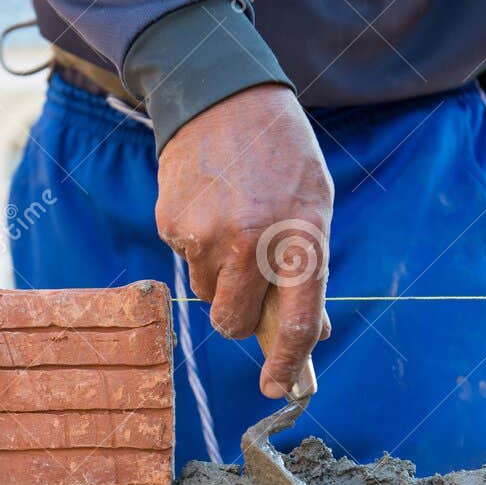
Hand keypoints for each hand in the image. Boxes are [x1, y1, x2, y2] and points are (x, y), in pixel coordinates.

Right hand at [155, 84, 332, 398]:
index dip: (285, 366)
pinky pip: (184, 261)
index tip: (275, 388)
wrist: (223, 95)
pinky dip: (197, 245)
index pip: (293, 324)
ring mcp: (206, 235)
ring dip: (219, 275)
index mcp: (299, 239)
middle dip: (239, 317)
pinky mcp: (171, 224)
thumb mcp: (313, 206)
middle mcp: (251, 243)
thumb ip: (310, 270)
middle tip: (248, 286)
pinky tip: (210, 205)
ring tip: (232, 222)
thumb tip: (309, 336)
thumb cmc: (280, 157)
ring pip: (207, 293)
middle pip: (233, 324)